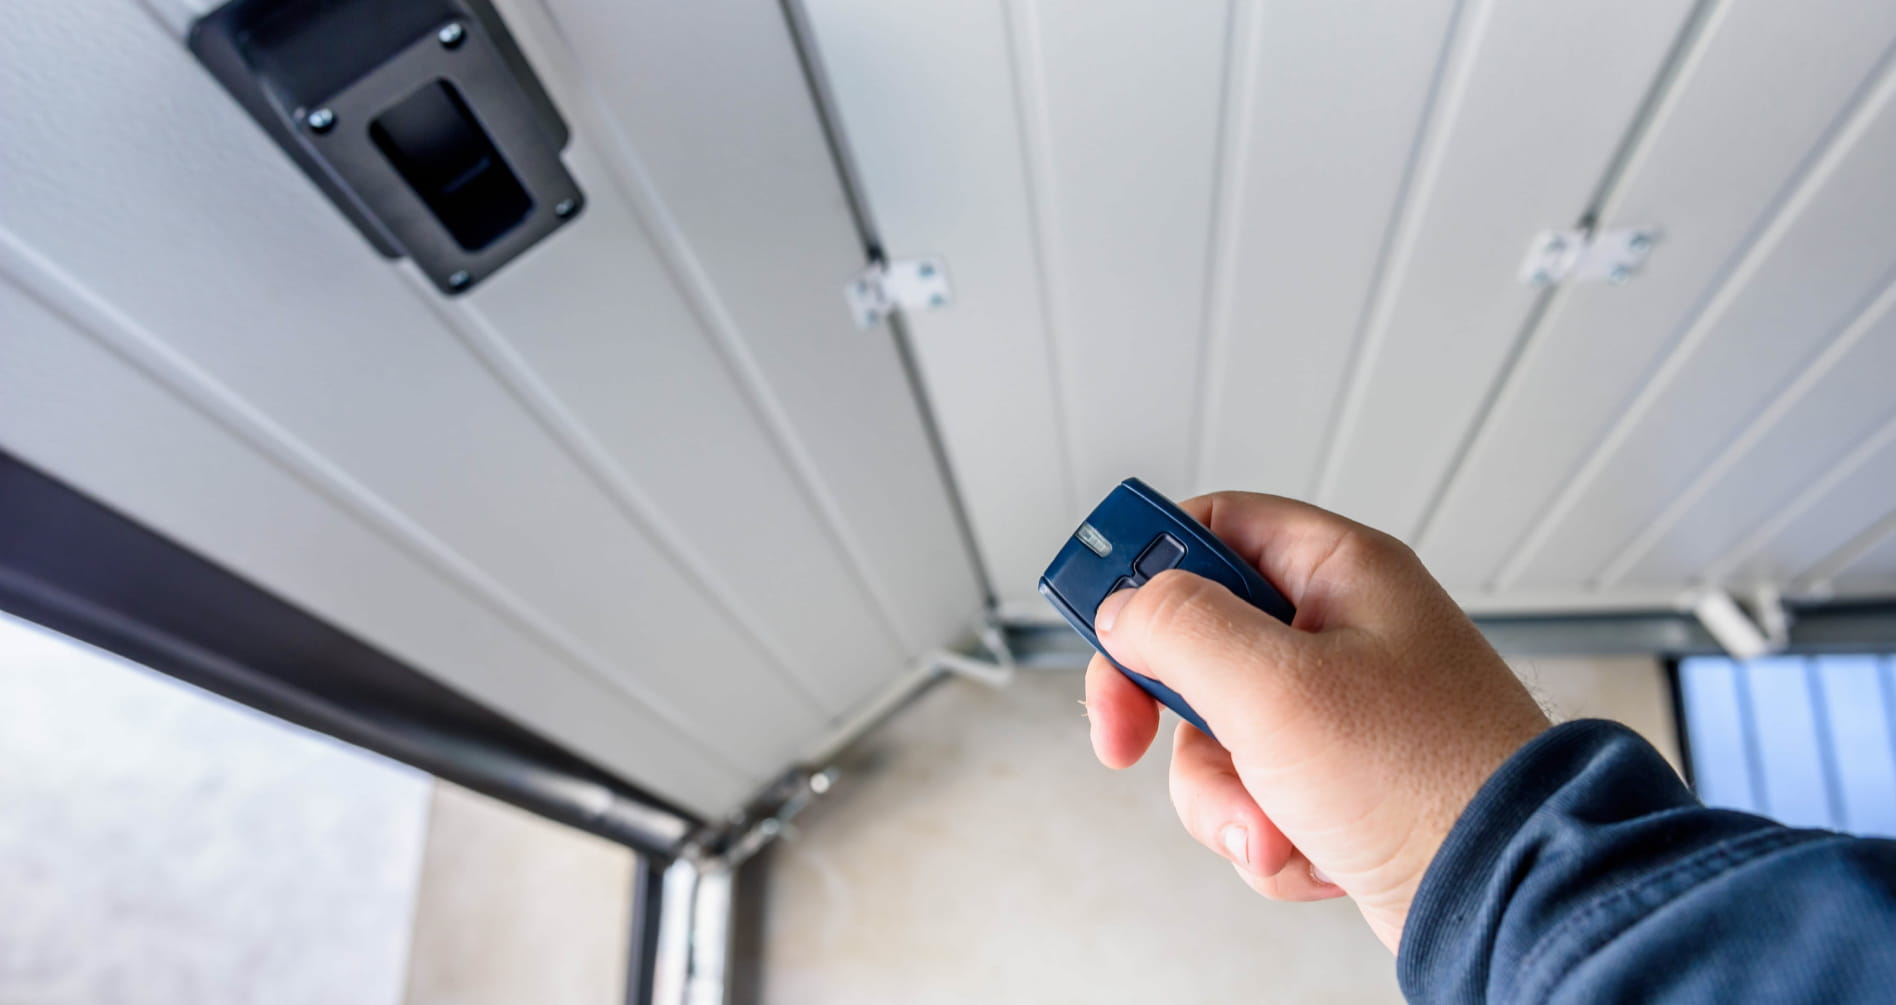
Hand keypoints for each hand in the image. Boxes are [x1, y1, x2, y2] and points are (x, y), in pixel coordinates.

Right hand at [1084, 492, 1548, 950]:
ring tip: (1275, 822)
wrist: (1506, 896)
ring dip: (1225, 793)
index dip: (1145, 564)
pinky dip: (1265, 834)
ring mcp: (1340, 714)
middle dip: (1173, 713)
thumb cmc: (1428, 781)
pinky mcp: (1338, 784)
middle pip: (1197, 642)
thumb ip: (1179, 628)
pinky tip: (1311, 850)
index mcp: (1341, 573)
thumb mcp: (1275, 686)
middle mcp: (1342, 633)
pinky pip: (1253, 795)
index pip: (1213, 525)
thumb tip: (1123, 609)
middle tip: (1130, 736)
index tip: (1097, 614)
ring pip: (1216, 735)